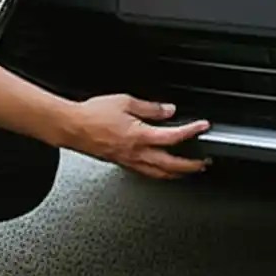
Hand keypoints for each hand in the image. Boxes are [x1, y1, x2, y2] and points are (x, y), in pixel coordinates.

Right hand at [66, 94, 210, 178]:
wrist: (72, 127)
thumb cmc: (92, 115)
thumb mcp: (125, 101)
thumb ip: (150, 107)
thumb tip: (168, 110)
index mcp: (140, 136)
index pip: (174, 137)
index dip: (192, 132)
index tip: (203, 127)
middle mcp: (136, 153)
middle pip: (171, 165)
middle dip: (191, 165)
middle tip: (204, 162)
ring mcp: (129, 161)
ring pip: (159, 174)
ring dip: (177, 174)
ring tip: (188, 172)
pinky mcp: (121, 163)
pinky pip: (145, 173)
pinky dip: (159, 174)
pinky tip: (161, 171)